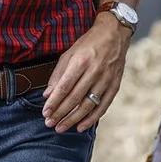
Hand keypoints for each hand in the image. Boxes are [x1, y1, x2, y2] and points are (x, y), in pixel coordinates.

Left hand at [42, 16, 130, 132]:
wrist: (115, 34)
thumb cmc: (89, 43)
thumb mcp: (70, 53)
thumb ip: (58, 74)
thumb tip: (48, 95)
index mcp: (81, 61)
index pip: (65, 86)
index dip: (54, 101)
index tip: (45, 112)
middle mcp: (95, 71)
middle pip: (75, 98)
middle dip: (61, 113)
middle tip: (49, 123)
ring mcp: (107, 79)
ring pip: (89, 104)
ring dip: (74, 119)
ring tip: (61, 127)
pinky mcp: (115, 84)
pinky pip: (103, 105)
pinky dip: (92, 118)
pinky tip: (81, 126)